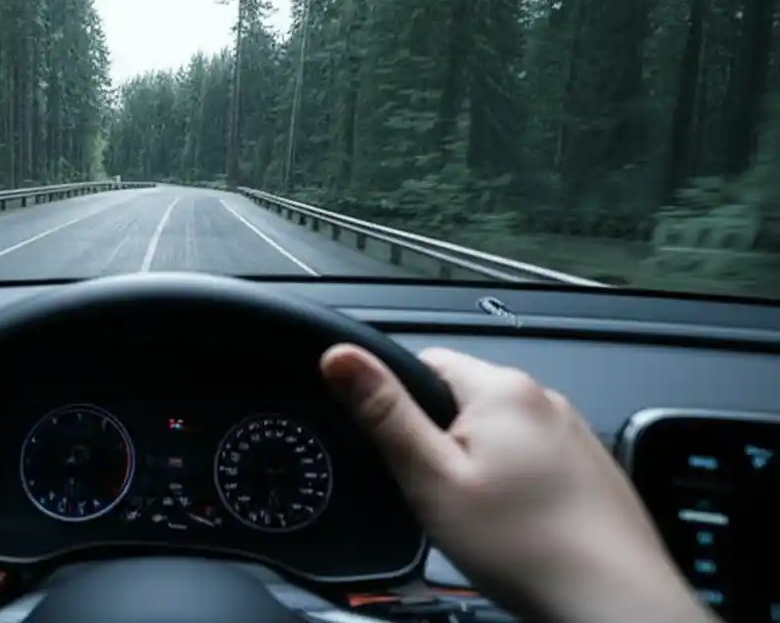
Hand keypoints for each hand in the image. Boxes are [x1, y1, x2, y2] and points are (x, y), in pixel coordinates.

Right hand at [320, 345, 713, 622]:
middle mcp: (544, 398)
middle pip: (463, 401)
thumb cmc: (525, 546)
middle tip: (444, 496)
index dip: (400, 406)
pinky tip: (519, 525)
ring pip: (499, 434)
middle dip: (443, 442)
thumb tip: (340, 355)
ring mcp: (573, 432)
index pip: (425, 362)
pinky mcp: (590, 466)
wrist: (613, 603)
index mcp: (501, 388)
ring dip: (481, 465)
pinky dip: (518, 486)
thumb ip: (384, 413)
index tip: (404, 452)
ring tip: (485, 518)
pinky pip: (533, 460)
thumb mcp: (431, 478)